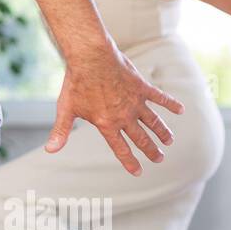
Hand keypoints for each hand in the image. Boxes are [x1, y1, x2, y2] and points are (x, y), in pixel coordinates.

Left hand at [47, 45, 183, 173]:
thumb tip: (50, 150)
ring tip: (169, 140)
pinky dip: (170, 104)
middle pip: (141, 138)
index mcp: (107, 124)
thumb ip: (60, 131)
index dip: (130, 162)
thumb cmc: (76, 83)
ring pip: (153, 121)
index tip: (138, 172)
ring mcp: (135, 102)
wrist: (90, 57)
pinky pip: (160, 97)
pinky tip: (180, 109)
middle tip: (160, 158)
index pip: (120, 149)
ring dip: (162, 132)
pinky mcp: (141, 87)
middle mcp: (125, 116)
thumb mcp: (66, 109)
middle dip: (151, 150)